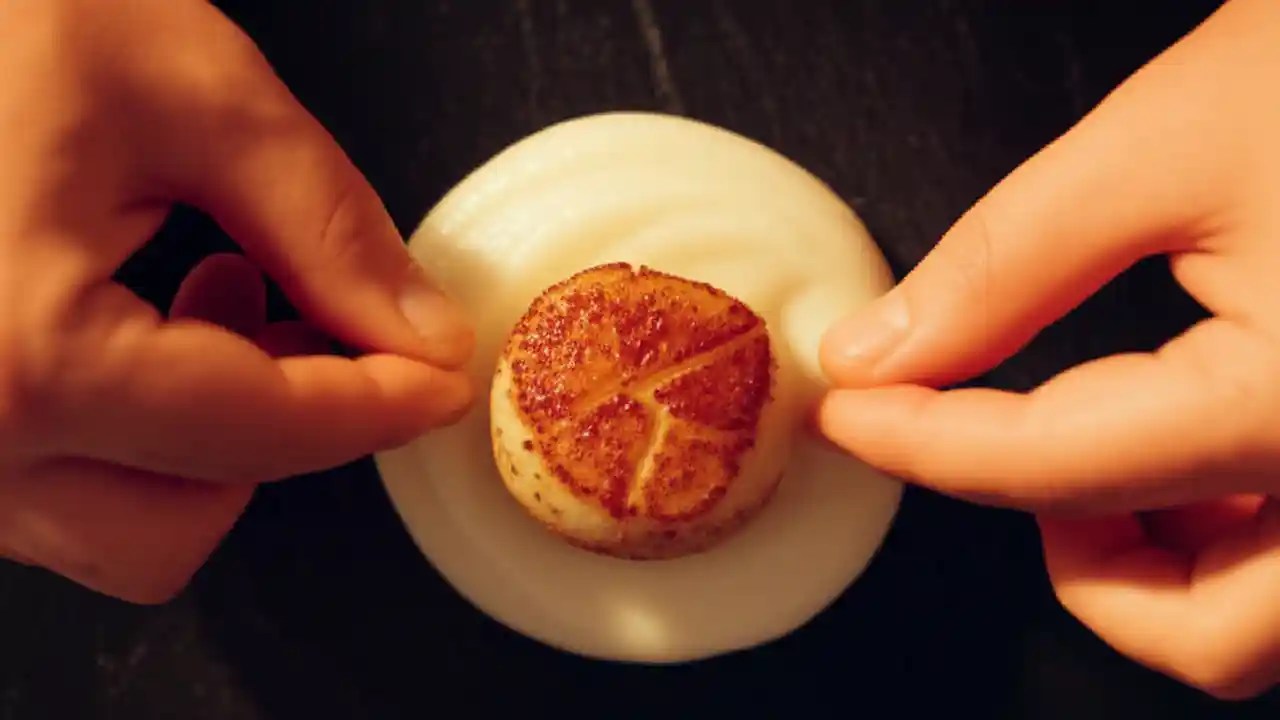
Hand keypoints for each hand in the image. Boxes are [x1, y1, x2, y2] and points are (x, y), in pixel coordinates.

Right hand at [0, 0, 473, 602]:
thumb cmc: (1, 10)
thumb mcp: (194, 99)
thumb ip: (328, 231)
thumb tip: (421, 333)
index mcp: (25, 359)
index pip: (265, 431)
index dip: (382, 405)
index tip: (439, 377)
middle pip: (180, 525)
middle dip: (279, 435)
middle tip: (323, 325)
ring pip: (112, 527)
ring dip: (201, 439)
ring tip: (225, 296)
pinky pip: (52, 486)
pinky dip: (127, 433)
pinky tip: (149, 321)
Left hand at [819, 0, 1279, 700]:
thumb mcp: (1168, 142)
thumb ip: (1008, 265)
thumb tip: (882, 351)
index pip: (1056, 469)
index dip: (923, 443)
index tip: (854, 414)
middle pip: (1206, 632)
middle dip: (1076, 567)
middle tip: (1002, 456)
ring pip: (1270, 620)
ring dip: (1165, 569)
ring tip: (1098, 457)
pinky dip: (1237, 533)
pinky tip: (1191, 449)